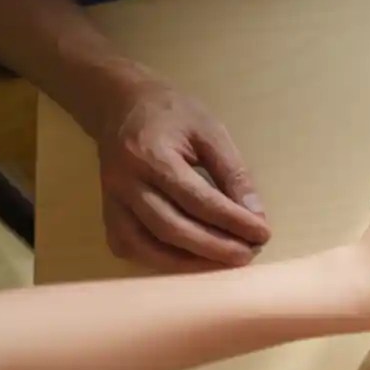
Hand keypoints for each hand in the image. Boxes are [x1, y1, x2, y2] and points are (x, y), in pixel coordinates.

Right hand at [97, 79, 270, 271]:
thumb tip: (255, 215)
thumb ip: (233, 173)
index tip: (262, 233)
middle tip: (249, 254)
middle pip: (172, 227)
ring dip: (190, 263)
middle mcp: (125, 182)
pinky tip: (192, 261)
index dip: (232, 221)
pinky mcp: (108, 214)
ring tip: (227, 262)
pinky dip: (162, 261)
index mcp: (151, 155)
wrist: (121, 106)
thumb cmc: (172, 115)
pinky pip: (131, 247)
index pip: (197, 199)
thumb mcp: (211, 131)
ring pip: (148, 245)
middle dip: (215, 247)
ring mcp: (111, 201)